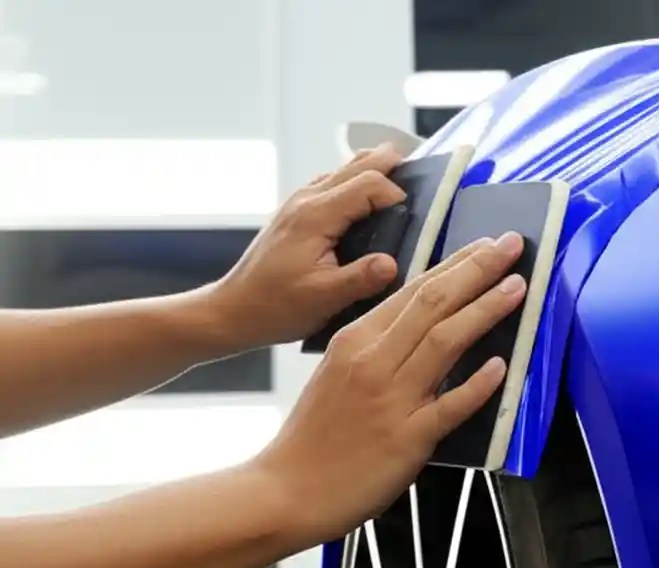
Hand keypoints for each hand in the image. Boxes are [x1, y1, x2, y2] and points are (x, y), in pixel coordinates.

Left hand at [209, 143, 407, 350]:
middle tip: (422, 171)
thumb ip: (361, 279)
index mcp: (316, 216)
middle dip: (391, 164)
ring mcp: (299, 202)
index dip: (397, 194)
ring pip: (344, 169)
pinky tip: (368, 200)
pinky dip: (356, 182)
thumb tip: (394, 263)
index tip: (415, 218)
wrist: (233, 309)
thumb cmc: (275, 307)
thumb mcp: (323, 299)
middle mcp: (307, 199)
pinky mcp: (297, 212)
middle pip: (357, 163)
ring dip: (373, 170)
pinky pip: (333, 183)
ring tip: (401, 181)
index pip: (369, 183)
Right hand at [253, 232, 527, 545]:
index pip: (414, 289)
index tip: (487, 244)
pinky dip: (476, 384)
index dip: (456, 264)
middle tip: (512, 246)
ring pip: (444, 341)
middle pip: (433, 303)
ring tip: (517, 288)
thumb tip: (427, 323)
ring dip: (485, 310)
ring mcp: (391, 399)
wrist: (287, 489)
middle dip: (478, 269)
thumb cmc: (317, 434)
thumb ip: (379, 346)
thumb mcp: (339, 371)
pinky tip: (501, 366)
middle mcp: (373, 361)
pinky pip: (448, 406)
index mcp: (356, 339)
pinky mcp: (406, 439)